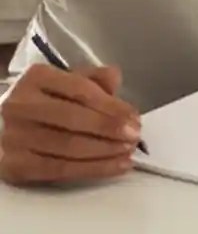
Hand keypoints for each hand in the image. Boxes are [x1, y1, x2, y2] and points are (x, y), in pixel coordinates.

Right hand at [0, 64, 141, 185]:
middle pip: (74, 119)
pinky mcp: (14, 165)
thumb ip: (95, 79)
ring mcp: (13, 137)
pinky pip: (60, 169)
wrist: (8, 126)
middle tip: (134, 136)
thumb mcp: (70, 81)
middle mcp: (19, 105)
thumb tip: (114, 80)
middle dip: (110, 129)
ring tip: (128, 151)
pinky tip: (116, 166)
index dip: (112, 106)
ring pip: (68, 147)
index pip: (81, 90)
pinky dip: (94, 169)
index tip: (134, 118)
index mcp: (37, 78)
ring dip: (106, 151)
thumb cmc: (48, 101)